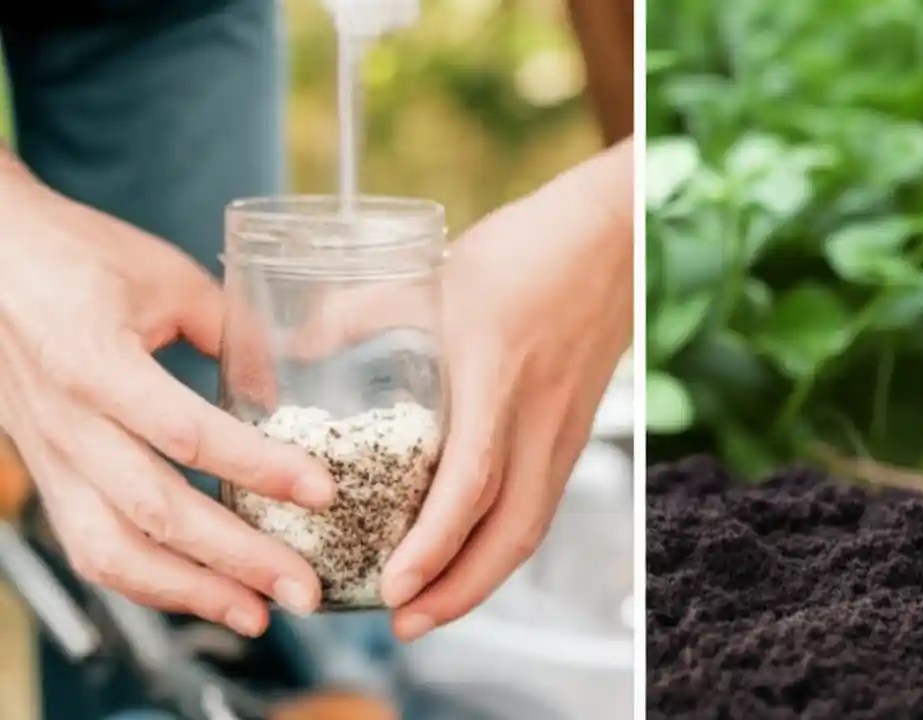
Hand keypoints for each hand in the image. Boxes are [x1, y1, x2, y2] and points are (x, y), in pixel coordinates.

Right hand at [0, 153, 333, 636]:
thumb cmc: (71, 255)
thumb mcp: (161, 276)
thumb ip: (229, 328)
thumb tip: (289, 375)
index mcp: (94, 363)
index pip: (187, 434)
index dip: (260, 468)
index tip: (322, 491)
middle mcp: (66, 423)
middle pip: (156, 512)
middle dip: (237, 560)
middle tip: (304, 588)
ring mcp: (50, 457)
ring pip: (113, 551)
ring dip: (190, 591)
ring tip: (257, 613)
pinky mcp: (47, 475)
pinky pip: (91, 546)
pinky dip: (147, 581)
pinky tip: (198, 593)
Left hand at [378, 139, 633, 638]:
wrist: (612, 238)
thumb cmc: (529, 248)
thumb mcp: (432, 271)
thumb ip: (361, 307)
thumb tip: (299, 340)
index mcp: (496, 375)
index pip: (471, 482)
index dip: (433, 545)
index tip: (393, 585)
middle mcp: (536, 416)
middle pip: (510, 530)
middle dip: (458, 591)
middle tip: (405, 622)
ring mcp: (563, 429)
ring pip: (530, 527)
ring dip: (482, 578)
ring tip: (433, 607)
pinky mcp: (573, 431)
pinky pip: (541, 504)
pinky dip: (504, 544)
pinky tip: (473, 554)